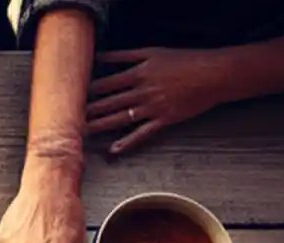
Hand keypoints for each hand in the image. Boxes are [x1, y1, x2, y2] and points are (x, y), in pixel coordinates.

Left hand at [87, 48, 233, 154]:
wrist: (213, 74)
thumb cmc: (185, 61)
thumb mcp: (153, 51)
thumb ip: (126, 55)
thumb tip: (103, 55)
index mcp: (139, 73)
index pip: (107, 83)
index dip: (89, 90)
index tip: (74, 96)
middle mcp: (143, 91)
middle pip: (110, 102)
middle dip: (89, 111)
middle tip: (70, 119)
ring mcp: (153, 107)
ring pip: (121, 118)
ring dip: (101, 126)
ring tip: (84, 132)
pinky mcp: (164, 120)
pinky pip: (142, 134)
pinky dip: (127, 142)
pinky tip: (113, 150)